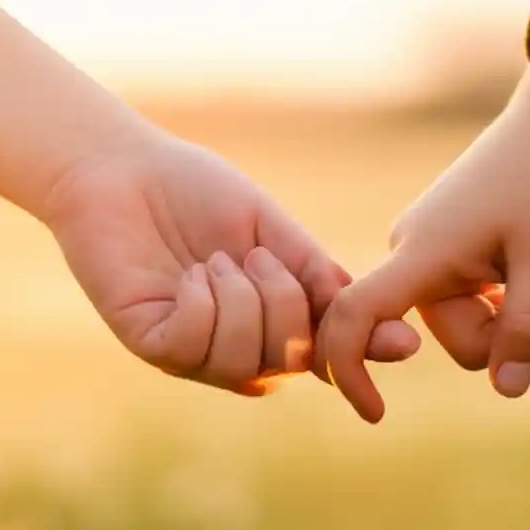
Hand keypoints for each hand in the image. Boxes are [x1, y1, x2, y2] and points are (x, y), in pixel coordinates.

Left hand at [42, 125, 420, 395]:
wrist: (126, 168)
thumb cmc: (200, 195)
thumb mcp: (278, 238)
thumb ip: (326, 285)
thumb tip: (403, 341)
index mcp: (274, 328)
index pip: (328, 356)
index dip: (362, 352)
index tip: (403, 343)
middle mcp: (237, 351)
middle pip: (291, 361)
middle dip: (285, 302)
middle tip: (254, 256)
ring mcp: (193, 354)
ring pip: (245, 360)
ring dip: (240, 298)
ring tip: (215, 262)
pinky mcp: (150, 344)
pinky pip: (194, 345)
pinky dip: (200, 303)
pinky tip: (187, 277)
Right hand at [316, 22, 529, 421]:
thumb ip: (528, 328)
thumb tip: (506, 390)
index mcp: (424, 251)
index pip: (357, 315)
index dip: (349, 369)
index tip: (376, 414)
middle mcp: (416, 251)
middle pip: (452, 337)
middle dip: (508, 334)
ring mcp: (436, 248)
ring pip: (472, 322)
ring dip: (521, 315)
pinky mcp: (456, 246)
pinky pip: (479, 298)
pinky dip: (516, 297)